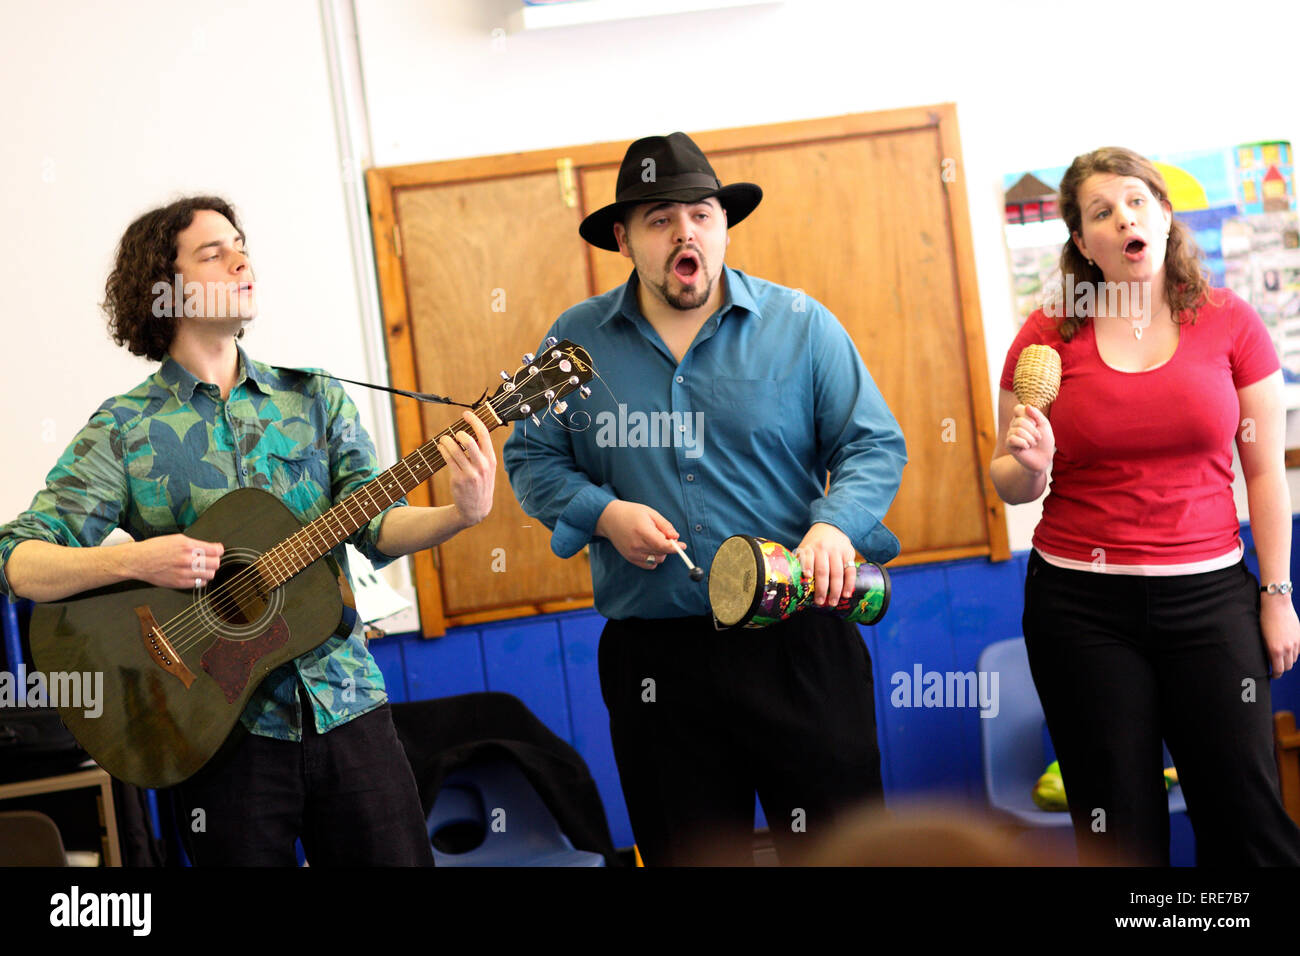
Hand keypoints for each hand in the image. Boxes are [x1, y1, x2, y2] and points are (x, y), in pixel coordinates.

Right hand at [122, 534, 223, 588]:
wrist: (138, 560)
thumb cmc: (155, 548)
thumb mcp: (176, 539)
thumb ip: (194, 544)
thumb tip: (209, 548)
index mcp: (187, 546)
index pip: (216, 550)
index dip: (219, 550)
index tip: (218, 551)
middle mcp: (187, 559)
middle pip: (216, 563)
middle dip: (214, 561)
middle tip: (210, 559)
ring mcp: (184, 573)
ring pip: (210, 574)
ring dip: (208, 571)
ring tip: (202, 568)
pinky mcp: (180, 583)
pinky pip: (199, 583)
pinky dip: (200, 579)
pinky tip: (194, 575)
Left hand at [440, 410, 495, 528]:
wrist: (476, 509)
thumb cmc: (481, 484)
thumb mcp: (488, 469)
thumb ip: (482, 452)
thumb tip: (471, 431)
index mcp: (491, 460)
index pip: (484, 434)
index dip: (475, 421)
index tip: (466, 414)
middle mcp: (482, 466)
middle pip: (469, 440)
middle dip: (459, 432)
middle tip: (455, 433)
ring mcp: (470, 473)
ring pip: (455, 449)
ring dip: (446, 440)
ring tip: (444, 439)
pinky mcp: (458, 479)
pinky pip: (448, 459)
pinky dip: (443, 450)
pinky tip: (441, 447)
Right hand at [595, 500, 679, 569]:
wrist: (609, 518)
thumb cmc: (631, 513)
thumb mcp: (650, 513)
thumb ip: (664, 526)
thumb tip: (676, 537)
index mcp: (643, 532)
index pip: (663, 545)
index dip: (675, 547)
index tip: (683, 546)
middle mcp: (636, 545)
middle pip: (662, 554)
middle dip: (668, 547)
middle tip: (665, 536)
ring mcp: (632, 553)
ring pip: (657, 560)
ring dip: (661, 553)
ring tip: (654, 540)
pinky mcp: (630, 558)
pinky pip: (649, 565)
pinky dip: (654, 559)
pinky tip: (650, 548)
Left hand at [794, 522, 856, 607]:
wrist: (830, 526)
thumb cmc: (814, 543)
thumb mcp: (804, 547)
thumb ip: (800, 562)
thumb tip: (792, 583)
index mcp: (810, 548)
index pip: (808, 558)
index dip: (808, 566)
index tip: (807, 577)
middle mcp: (823, 549)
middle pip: (823, 570)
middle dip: (822, 588)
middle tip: (820, 602)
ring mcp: (837, 551)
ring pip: (837, 572)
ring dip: (836, 590)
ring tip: (833, 602)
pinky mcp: (849, 553)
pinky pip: (850, 570)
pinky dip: (849, 583)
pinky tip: (846, 594)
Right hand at [1005, 403, 1055, 474]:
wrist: (1043, 459)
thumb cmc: (1044, 442)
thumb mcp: (1045, 425)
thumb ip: (1037, 415)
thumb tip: (1027, 406)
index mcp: (1022, 418)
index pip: (1018, 409)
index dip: (1028, 415)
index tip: (1036, 424)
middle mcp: (1014, 425)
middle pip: (1020, 420)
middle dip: (1033, 430)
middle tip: (1037, 438)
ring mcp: (1010, 434)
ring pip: (1017, 430)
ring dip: (1030, 439)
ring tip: (1033, 444)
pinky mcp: (1008, 444)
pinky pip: (1013, 439)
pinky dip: (1024, 443)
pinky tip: (1026, 447)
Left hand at [1261, 595, 1299, 676]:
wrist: (1277, 604)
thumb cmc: (1264, 619)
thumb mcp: (1262, 637)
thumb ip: (1267, 650)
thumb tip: (1270, 661)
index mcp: (1275, 650)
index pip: (1278, 670)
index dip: (1275, 675)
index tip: (1272, 675)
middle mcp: (1287, 648)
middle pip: (1288, 666)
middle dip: (1281, 668)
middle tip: (1275, 666)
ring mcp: (1296, 643)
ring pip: (1294, 659)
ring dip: (1288, 660)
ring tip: (1280, 656)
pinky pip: (1298, 650)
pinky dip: (1293, 652)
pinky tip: (1287, 647)